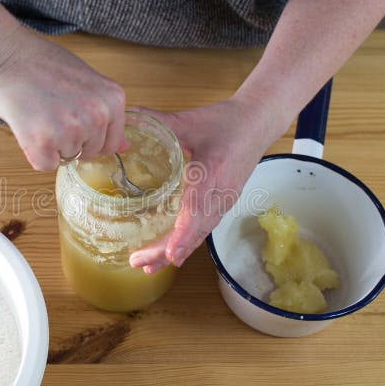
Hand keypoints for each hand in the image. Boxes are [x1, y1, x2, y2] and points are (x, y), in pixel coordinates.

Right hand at [0, 29, 126, 170]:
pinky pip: (45, 164)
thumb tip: (125, 147)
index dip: (88, 134)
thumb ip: (106, 114)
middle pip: (90, 152)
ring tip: (39, 114)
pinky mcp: (43, 142)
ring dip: (51, 144)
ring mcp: (71, 129)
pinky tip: (28, 125)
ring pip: (67, 158)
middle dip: (70, 140)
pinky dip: (34, 152)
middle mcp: (97, 115)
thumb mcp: (86, 82)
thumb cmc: (41, 63)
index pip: (111, 142)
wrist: (2, 54)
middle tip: (51, 111)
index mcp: (113, 99)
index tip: (70, 115)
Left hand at [128, 98, 287, 272]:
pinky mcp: (223, 202)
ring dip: (175, 252)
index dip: (183, 233)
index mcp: (213, 172)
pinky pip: (204, 228)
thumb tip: (125, 118)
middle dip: (167, 251)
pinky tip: (170, 254)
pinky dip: (186, 243)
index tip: (170, 253)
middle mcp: (221, 192)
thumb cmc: (227, 121)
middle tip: (138, 262)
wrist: (258, 122)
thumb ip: (158, 121)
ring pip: (199, 233)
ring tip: (147, 267)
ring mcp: (224, 200)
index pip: (197, 208)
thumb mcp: (190, 120)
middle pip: (195, 230)